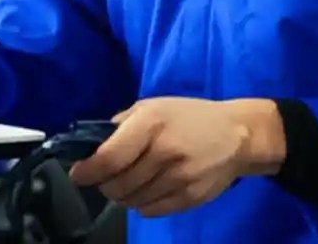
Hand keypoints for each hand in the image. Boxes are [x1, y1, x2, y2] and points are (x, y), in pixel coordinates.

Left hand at [67, 97, 285, 217]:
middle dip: (105, 184)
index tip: (78, 175)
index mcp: (151, 124)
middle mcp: (164, 152)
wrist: (238, 134)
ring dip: (123, 195)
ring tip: (131, 181)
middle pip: (118, 185)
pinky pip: (151, 210)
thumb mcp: (153, 106)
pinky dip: (142, 204)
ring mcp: (180, 177)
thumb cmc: (189, 116)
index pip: (109, 158)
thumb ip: (122, 125)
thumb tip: (92, 148)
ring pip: (132, 201)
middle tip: (107, 177)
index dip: (88, 171)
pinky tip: (149, 189)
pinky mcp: (191, 197)